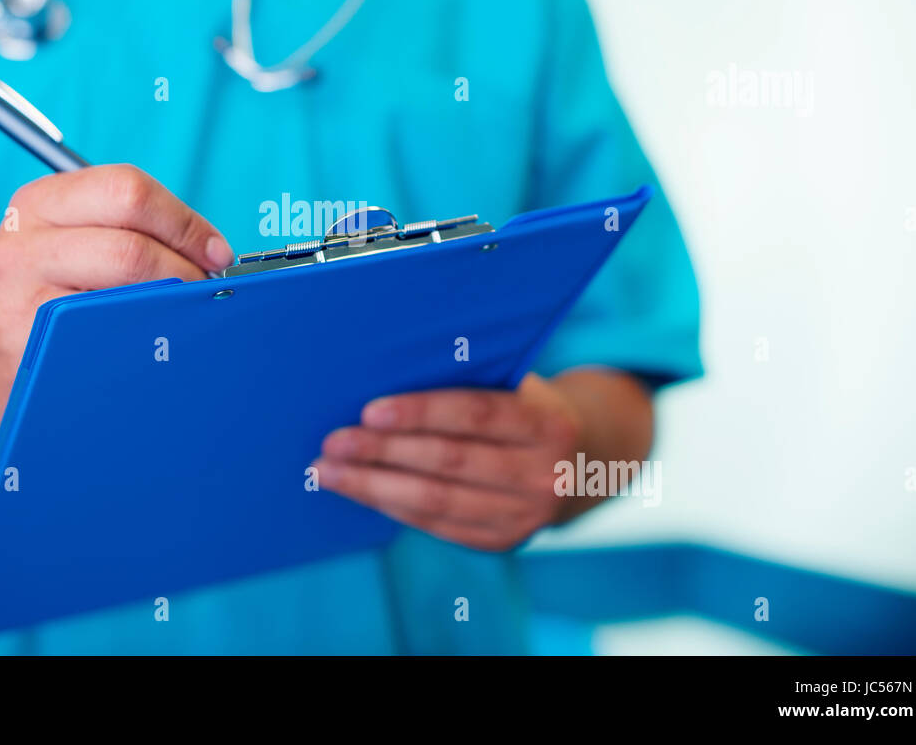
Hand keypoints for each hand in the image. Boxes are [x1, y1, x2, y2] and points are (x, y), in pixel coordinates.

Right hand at [0, 163, 232, 441]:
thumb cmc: (51, 298)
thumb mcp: (76, 245)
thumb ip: (132, 230)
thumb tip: (212, 251)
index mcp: (40, 200)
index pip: (128, 190)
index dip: (184, 222)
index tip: (215, 251)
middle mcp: (20, 239)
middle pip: (130, 242)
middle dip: (183, 267)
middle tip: (202, 289)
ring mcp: (16, 293)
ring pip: (122, 290)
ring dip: (169, 304)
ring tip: (179, 315)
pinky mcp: (23, 342)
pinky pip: (105, 334)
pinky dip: (141, 337)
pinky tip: (146, 342)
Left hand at [313, 374, 583, 550]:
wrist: (586, 461)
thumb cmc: (529, 407)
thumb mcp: (519, 386)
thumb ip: (472, 382)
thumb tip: (387, 374)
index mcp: (548, 424)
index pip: (476, 415)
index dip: (421, 412)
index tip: (369, 410)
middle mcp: (544, 475)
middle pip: (448, 462)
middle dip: (383, 452)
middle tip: (334, 443)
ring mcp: (526, 515)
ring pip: (437, 501)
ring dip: (374, 487)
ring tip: (330, 473)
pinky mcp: (504, 540)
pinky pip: (438, 525)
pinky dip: (394, 507)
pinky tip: (362, 492)